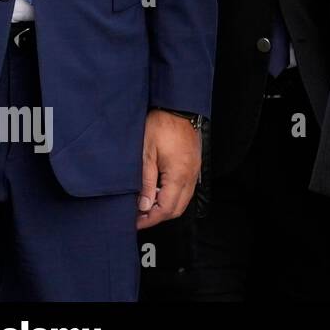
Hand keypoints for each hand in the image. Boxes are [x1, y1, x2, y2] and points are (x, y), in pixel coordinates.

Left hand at [137, 109, 201, 230]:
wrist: (177, 108)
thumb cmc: (161, 126)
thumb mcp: (146, 155)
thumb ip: (146, 183)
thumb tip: (144, 205)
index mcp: (179, 175)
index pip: (166, 208)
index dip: (150, 219)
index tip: (135, 221)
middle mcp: (190, 175)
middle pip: (177, 208)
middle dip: (158, 216)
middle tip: (140, 215)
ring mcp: (194, 170)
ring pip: (183, 200)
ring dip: (166, 206)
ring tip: (147, 203)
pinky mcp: (194, 165)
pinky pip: (186, 188)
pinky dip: (173, 195)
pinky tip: (158, 189)